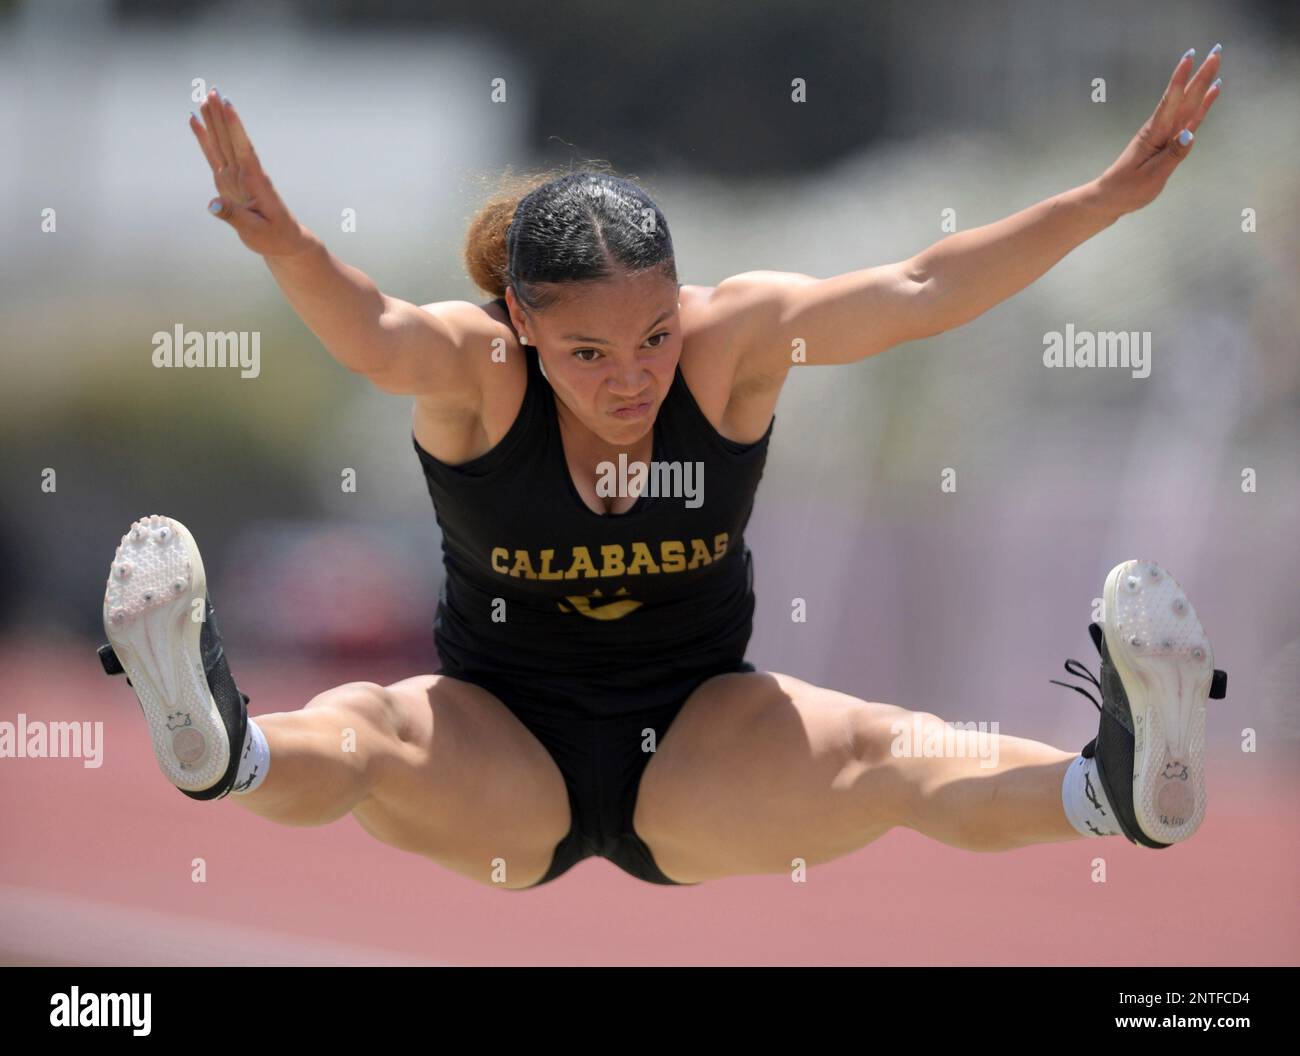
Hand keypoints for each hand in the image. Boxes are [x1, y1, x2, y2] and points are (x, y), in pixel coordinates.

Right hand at [189, 88, 311, 256]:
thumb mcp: (254, 232)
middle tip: (212, 91)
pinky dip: (204, 138)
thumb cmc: (273, 237)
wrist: (283, 241)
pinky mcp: (228, 180)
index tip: (228, 106)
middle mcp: (244, 174)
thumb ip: (234, 217)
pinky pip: (213, 155)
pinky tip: (196, 121)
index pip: (243, 150)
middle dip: (221, 116)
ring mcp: (235, 176)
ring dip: (214, 120)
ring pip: (222, 143)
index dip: (235, 129)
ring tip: (206, 97)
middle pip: (230, 140)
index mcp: (255, 183)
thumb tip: (213, 205)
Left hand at [1095, 46, 1221, 216]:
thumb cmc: (1129, 189)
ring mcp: (1165, 134)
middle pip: (1184, 98)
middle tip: (1216, 50)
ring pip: (1188, 104)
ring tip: (1215, 64)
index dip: (1181, 79)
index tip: (1191, 56)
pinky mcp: (1168, 141)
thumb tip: (1190, 134)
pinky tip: (1211, 93)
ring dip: (1202, 84)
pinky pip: (1189, 120)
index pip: (1171, 102)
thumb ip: (1172, 155)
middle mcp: (1160, 130)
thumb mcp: (1152, 176)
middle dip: (1201, 74)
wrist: (1111, 197)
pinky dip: (1202, 106)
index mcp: (1155, 135)